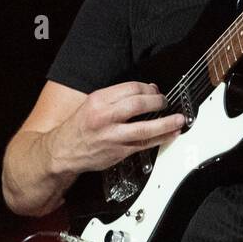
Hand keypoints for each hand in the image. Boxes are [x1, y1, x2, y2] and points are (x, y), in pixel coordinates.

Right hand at [48, 81, 185, 173]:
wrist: (63, 151)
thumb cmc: (79, 127)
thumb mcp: (93, 104)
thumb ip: (118, 97)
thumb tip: (146, 91)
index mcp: (98, 101)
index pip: (130, 88)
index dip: (148, 88)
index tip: (155, 91)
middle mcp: (105, 118)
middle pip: (138, 105)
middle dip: (158, 102)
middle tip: (165, 101)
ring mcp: (112, 137)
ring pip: (145, 129)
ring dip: (166, 123)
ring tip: (179, 119)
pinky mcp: (119, 152)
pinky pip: (145, 145)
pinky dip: (161, 139)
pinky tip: (171, 134)